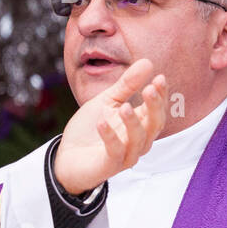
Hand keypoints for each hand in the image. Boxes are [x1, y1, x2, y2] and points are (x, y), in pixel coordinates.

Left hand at [55, 59, 167, 194]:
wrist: (66, 156)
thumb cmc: (89, 129)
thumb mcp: (106, 102)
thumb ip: (126, 85)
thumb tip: (148, 62)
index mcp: (140, 125)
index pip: (157, 109)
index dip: (161, 95)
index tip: (160, 77)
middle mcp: (138, 141)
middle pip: (155, 124)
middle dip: (154, 107)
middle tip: (150, 89)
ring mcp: (125, 155)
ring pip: (138, 140)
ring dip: (132, 123)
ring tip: (123, 107)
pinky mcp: (109, 165)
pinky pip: (114, 151)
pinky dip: (109, 137)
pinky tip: (101, 123)